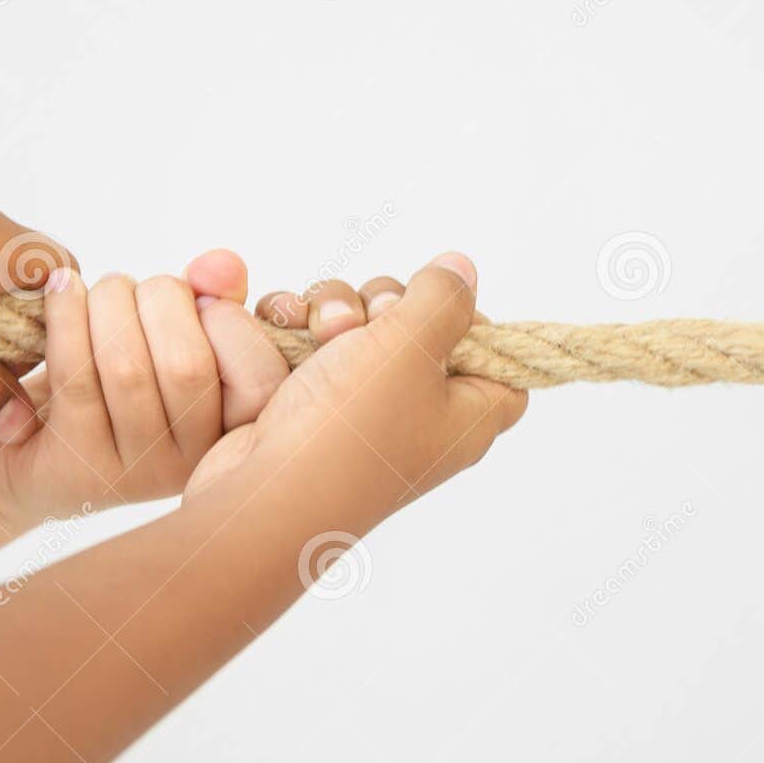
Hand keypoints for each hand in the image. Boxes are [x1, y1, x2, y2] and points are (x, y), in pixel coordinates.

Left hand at [0, 251, 289, 526]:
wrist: (38, 440)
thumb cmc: (128, 373)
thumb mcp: (185, 332)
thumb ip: (219, 297)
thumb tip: (217, 265)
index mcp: (238, 431)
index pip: (263, 378)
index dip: (232, 321)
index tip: (200, 299)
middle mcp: (195, 464)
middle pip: (187, 365)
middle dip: (159, 299)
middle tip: (137, 287)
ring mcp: (137, 474)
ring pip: (127, 368)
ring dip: (109, 303)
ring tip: (101, 290)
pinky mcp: (78, 470)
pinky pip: (76, 378)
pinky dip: (66, 316)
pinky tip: (63, 291)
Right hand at [182, 254, 527, 524]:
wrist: (265, 493)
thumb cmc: (350, 432)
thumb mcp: (412, 346)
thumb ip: (443, 298)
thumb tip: (462, 270)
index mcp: (467, 413)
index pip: (498, 358)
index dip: (473, 321)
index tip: (441, 305)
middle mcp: (420, 412)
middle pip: (421, 325)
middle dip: (385, 305)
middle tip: (369, 328)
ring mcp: (364, 409)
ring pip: (361, 323)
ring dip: (335, 310)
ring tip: (320, 336)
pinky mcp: (314, 404)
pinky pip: (315, 340)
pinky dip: (300, 327)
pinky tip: (290, 331)